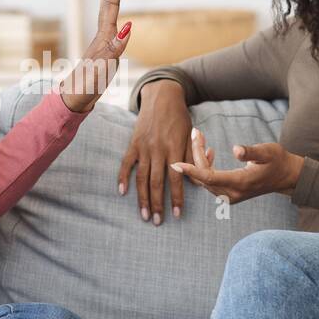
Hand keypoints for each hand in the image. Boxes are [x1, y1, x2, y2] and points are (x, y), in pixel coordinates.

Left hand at [59, 0, 132, 114]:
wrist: (74, 100)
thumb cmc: (86, 87)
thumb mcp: (101, 68)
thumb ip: (115, 49)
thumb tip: (127, 28)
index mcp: (103, 37)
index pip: (111, 5)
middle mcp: (102, 35)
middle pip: (107, 2)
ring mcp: (103, 41)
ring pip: (108, 9)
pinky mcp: (104, 48)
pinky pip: (110, 21)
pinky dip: (112, 9)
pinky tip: (115, 7)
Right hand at [117, 79, 201, 223]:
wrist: (162, 97)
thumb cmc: (180, 118)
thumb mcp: (190, 136)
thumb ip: (192, 158)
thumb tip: (197, 180)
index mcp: (175, 148)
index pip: (177, 178)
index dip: (177, 197)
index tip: (177, 214)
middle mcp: (159, 149)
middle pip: (157, 182)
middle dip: (157, 204)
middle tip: (157, 222)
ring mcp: (144, 146)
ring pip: (142, 177)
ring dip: (142, 198)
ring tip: (143, 214)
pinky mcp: (133, 143)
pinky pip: (126, 163)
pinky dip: (122, 177)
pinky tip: (121, 192)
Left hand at [169, 127, 303, 205]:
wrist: (286, 177)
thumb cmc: (278, 161)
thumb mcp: (268, 151)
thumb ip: (251, 151)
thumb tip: (235, 149)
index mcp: (240, 183)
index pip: (209, 178)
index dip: (191, 170)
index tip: (175, 164)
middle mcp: (232, 193)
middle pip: (204, 176)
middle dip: (196, 154)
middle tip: (196, 132)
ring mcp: (230, 196)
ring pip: (205, 180)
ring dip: (199, 160)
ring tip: (200, 137)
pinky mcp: (230, 194)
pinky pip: (210, 182)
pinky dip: (205, 167)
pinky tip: (209, 152)